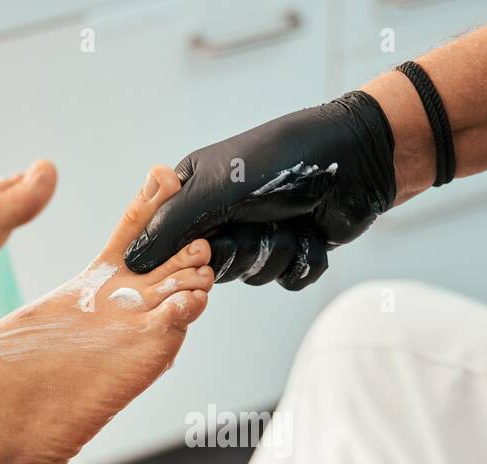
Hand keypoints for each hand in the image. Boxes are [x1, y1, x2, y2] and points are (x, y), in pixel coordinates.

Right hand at [123, 91, 395, 289]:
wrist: (355, 160)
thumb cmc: (281, 161)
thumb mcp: (216, 188)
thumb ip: (171, 227)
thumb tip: (131, 263)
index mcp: (195, 193)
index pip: (171, 244)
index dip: (191, 254)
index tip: (211, 246)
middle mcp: (222, 214)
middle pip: (215, 268)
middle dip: (244, 251)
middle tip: (260, 222)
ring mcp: (259, 232)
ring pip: (254, 276)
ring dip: (278, 253)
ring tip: (292, 220)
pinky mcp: (292, 248)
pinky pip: (287, 279)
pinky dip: (303, 260)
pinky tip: (313, 232)